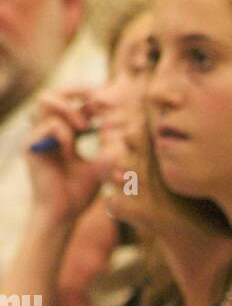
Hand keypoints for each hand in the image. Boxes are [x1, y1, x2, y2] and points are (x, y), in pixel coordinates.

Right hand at [25, 87, 104, 222]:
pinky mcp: (31, 147)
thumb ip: (109, 147)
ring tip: (86, 127)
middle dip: (76, 90)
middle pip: (53, 92)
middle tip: (96, 100)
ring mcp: (37, 137)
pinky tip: (72, 152)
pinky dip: (65, 134)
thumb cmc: (80, 193)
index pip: (72, 102)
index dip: (89, 95)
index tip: (109, 99)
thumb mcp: (101, 166)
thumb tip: (126, 126)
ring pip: (45, 101)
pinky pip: (48, 125)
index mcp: (63, 133)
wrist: (63, 215)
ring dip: (69, 109)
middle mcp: (47, 131)